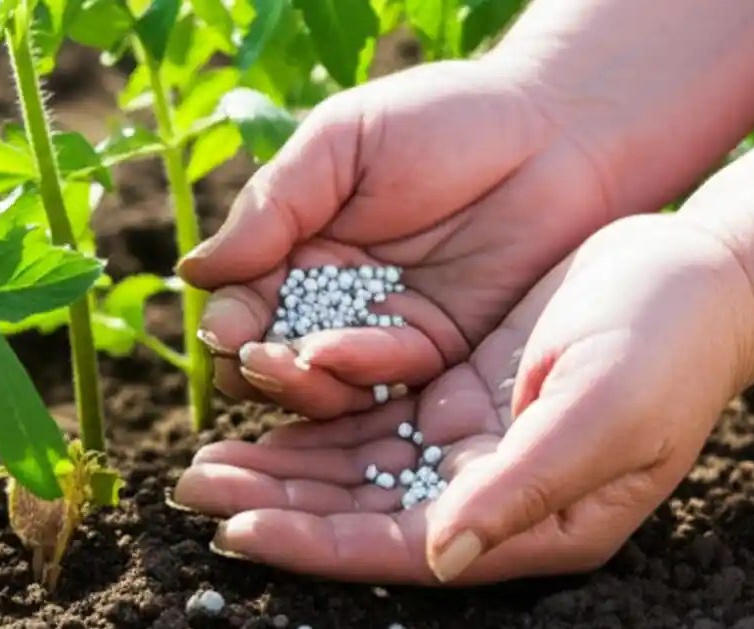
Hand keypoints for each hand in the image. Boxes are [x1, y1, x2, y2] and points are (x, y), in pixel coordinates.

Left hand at [171, 215, 753, 583]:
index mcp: (531, 525)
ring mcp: (469, 449)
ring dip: (282, 467)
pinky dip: (315, 420)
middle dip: (277, 505)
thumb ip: (521, 490)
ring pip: (356, 469)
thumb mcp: (601, 414)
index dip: (317, 544)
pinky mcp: (455, 398)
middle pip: (362, 515)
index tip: (238, 532)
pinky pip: (370, 419)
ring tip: (205, 458)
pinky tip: (261, 412)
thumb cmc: (665, 345)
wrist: (691, 274)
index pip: (401, 548)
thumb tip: (439, 559)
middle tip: (191, 488)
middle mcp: (489, 498)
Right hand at [177, 54, 617, 418]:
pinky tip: (340, 360)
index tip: (227, 325)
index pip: (241, 302)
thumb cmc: (444, 119)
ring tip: (294, 366)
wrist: (559, 134)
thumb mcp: (341, 144)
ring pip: (320, 385)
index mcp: (296, 247)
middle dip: (256, 364)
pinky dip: (356, 376)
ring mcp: (381, 332)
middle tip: (258, 357)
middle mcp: (330, 300)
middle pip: (270, 357)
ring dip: (298, 384)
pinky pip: (383, 382)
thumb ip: (272, 206)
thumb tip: (194, 271)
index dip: (228, 320)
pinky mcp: (435, 356)